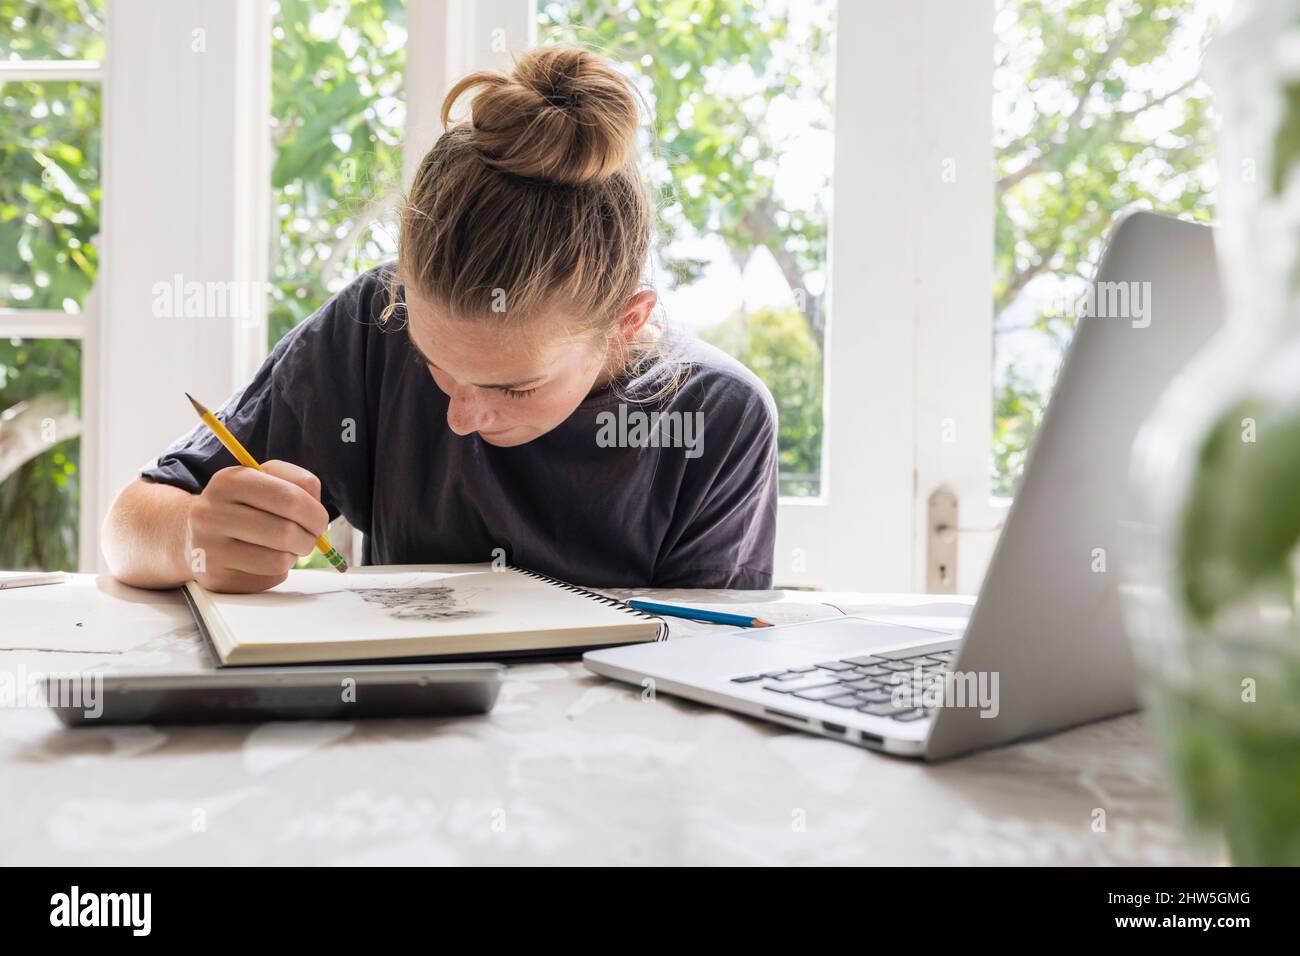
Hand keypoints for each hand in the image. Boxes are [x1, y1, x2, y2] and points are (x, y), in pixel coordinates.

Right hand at [185, 460, 329, 592]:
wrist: (193, 533)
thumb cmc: (241, 504)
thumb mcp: (264, 478)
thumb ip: (297, 483)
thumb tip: (317, 509)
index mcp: (228, 481)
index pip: (289, 498)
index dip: (315, 513)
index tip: (320, 520)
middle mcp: (212, 514)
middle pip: (286, 532)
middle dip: (310, 538)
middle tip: (310, 537)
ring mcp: (210, 549)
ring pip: (279, 560)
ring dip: (293, 556)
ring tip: (284, 546)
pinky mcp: (216, 578)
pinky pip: (268, 579)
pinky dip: (277, 571)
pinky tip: (263, 559)